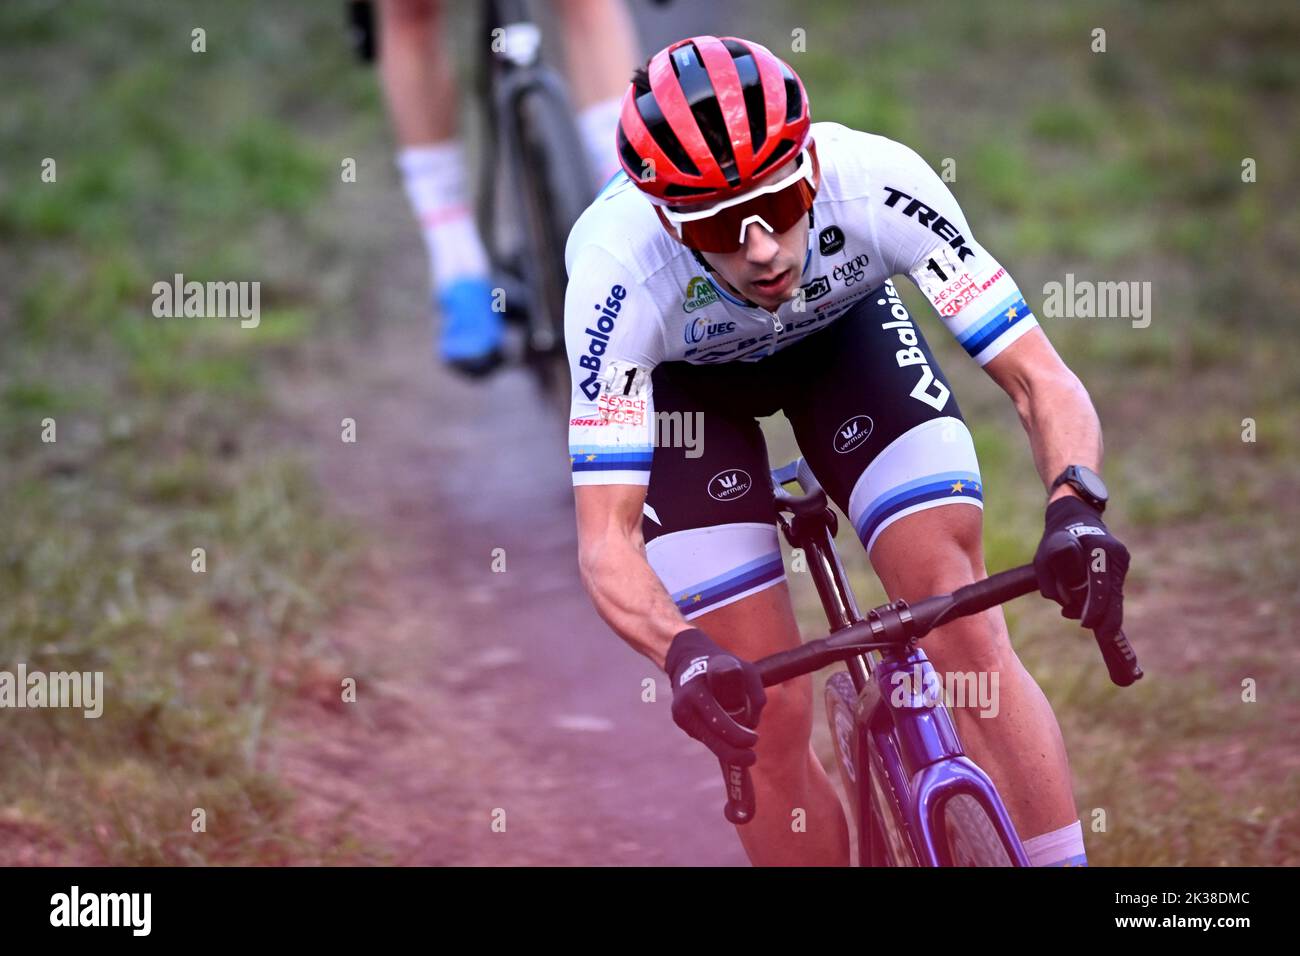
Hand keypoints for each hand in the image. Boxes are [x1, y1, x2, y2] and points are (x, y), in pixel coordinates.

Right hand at [664, 628, 766, 765]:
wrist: (688, 660)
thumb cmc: (722, 664)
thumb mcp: (746, 670)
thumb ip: (755, 695)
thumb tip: (751, 723)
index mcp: (696, 692)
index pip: (718, 723)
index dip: (738, 736)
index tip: (754, 739)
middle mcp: (683, 707)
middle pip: (711, 740)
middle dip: (733, 754)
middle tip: (752, 758)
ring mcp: (680, 716)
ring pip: (708, 741)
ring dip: (727, 746)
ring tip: (744, 747)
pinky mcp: (682, 722)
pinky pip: (704, 736)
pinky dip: (718, 737)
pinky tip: (727, 731)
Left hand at [1034, 496, 1129, 638]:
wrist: (1075, 517)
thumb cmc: (1055, 539)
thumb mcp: (1043, 558)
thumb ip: (1051, 582)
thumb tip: (1067, 604)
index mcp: (1099, 549)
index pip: (1100, 585)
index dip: (1095, 608)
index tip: (1087, 624)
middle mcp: (1116, 555)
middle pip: (1114, 596)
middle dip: (1107, 619)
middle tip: (1104, 639)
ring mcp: (1121, 561)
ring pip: (1114, 596)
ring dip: (1100, 611)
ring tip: (1074, 613)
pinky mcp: (1121, 567)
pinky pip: (1112, 590)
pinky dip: (1101, 601)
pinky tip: (1084, 608)